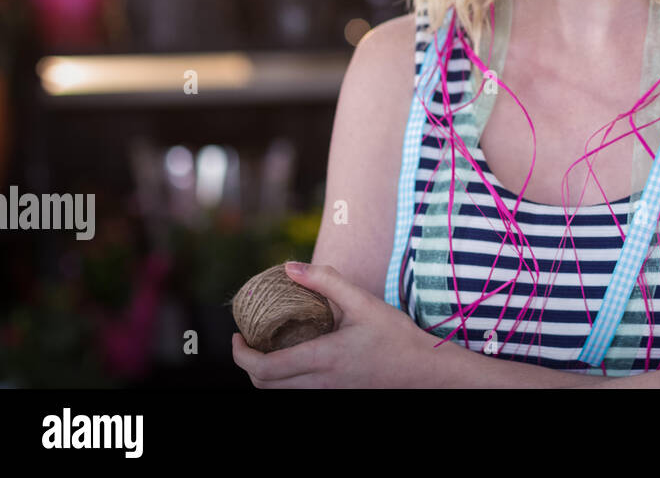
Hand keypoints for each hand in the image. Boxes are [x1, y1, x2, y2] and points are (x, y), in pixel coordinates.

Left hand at [231, 261, 430, 387]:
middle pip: (264, 385)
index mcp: (322, 359)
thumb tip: (290, 267)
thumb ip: (326, 281)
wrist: (422, 369)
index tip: (237, 335)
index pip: (264, 368)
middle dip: (247, 363)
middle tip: (248, 338)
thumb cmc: (395, 336)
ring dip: (265, 372)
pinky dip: (284, 377)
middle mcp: (319, 382)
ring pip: (279, 391)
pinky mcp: (335, 393)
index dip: (240, 355)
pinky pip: (297, 390)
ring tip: (268, 345)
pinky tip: (295, 354)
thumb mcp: (363, 302)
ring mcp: (326, 392)